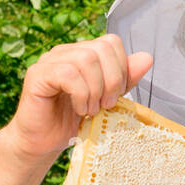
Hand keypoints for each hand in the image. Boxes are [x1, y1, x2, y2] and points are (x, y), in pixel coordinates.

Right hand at [5, 35, 153, 161]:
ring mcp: (49, 61)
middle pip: (101, 48)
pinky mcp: (37, 74)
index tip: (116, 96)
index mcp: (82, 54)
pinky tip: (79, 109)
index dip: (121, 69)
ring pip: (86, 59)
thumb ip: (124, 79)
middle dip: (112, 80)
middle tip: (105, 105)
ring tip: (90, 109)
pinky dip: (81, 95)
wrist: (43, 142)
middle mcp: (65, 52)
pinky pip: (68, 74)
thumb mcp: (106, 100)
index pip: (111, 42)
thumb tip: (147, 58)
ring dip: (95, 90)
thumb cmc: (71, 122)